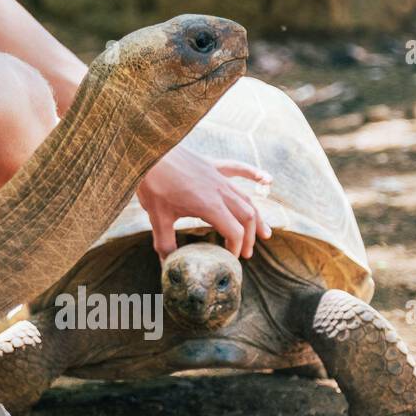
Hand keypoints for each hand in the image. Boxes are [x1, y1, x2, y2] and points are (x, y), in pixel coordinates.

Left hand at [136, 145, 272, 259]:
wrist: (147, 151)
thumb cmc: (152, 184)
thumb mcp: (157, 218)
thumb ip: (165, 243)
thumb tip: (167, 265)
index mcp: (210, 206)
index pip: (234, 233)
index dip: (236, 249)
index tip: (230, 259)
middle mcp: (220, 191)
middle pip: (246, 217)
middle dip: (249, 238)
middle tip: (247, 253)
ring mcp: (218, 177)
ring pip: (246, 198)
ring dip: (256, 217)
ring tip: (265, 233)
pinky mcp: (212, 165)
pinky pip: (238, 169)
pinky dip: (254, 174)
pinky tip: (267, 179)